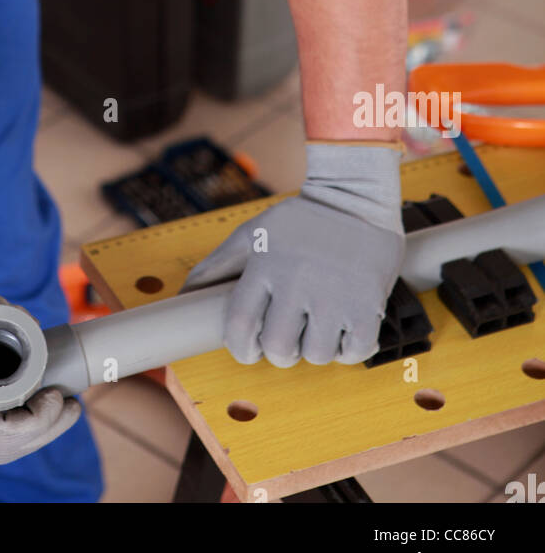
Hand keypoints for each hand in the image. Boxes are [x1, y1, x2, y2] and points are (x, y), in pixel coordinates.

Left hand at [180, 143, 404, 366]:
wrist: (357, 196)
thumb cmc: (302, 218)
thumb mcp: (254, 232)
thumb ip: (218, 264)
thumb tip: (185, 293)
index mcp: (266, 266)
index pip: (241, 326)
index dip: (241, 348)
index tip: (249, 349)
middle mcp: (298, 283)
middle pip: (279, 348)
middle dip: (279, 352)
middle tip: (287, 338)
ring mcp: (335, 296)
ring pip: (316, 355)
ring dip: (314, 350)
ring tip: (317, 328)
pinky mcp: (367, 304)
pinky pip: (354, 352)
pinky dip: (347, 351)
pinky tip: (343, 331)